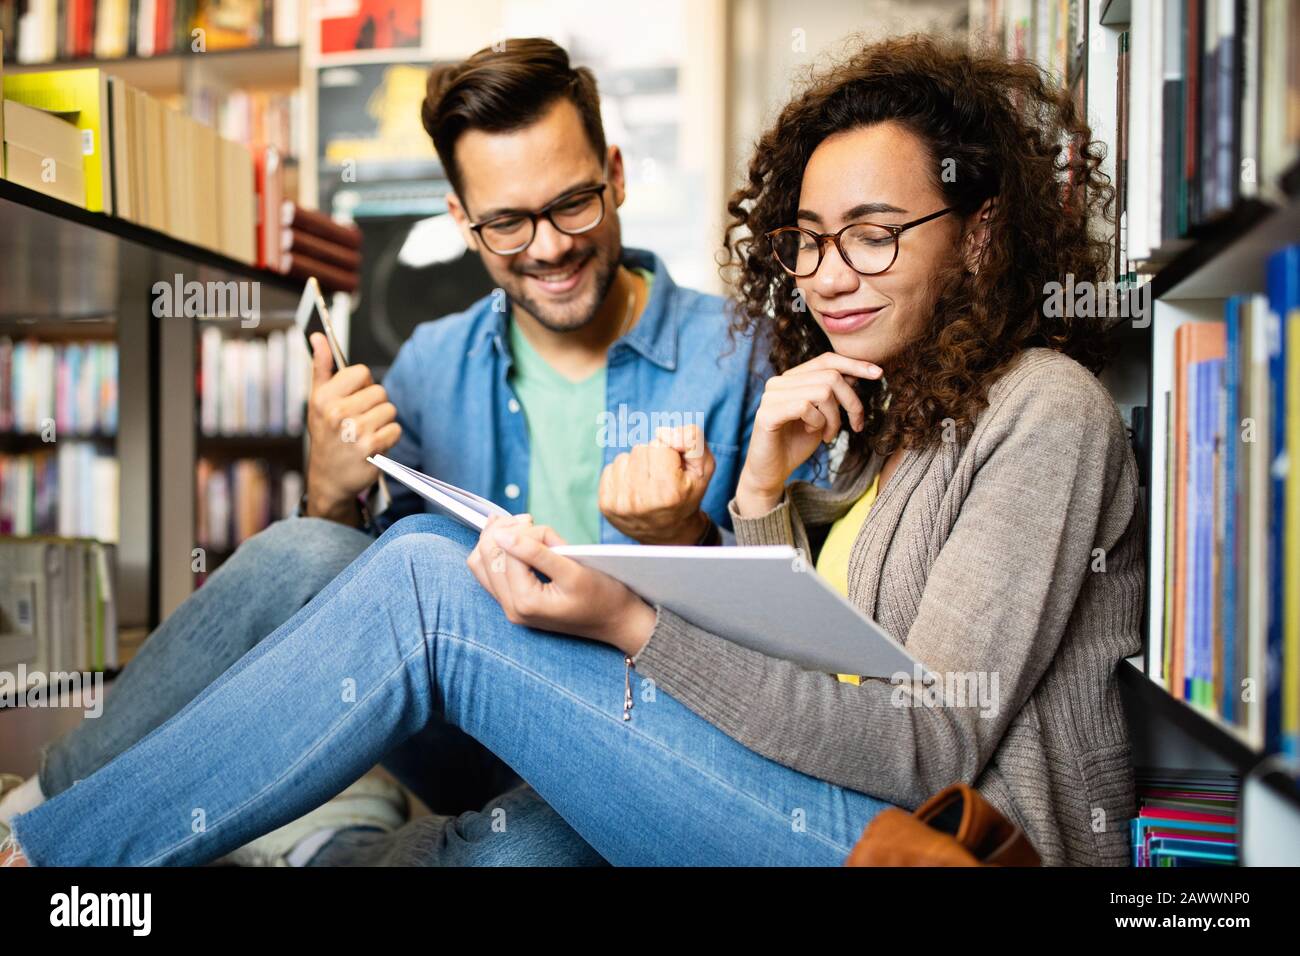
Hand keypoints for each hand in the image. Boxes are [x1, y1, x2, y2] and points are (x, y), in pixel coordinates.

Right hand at [304, 333, 401, 523]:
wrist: (329, 480)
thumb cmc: (326, 436)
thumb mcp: (317, 401)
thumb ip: (320, 367)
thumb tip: (318, 336)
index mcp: (323, 398)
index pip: (361, 372)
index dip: (361, 385)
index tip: (352, 399)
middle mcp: (337, 413)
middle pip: (379, 391)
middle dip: (374, 405)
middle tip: (359, 421)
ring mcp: (355, 431)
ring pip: (390, 410)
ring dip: (383, 422)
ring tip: (365, 434)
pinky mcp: (372, 448)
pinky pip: (395, 429)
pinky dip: (389, 438)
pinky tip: (373, 446)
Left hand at [466, 514, 656, 655]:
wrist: (618, 623)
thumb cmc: (604, 597)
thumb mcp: (573, 570)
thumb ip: (535, 551)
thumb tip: (502, 533)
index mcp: (525, 602)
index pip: (507, 551)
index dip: (527, 533)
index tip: (551, 532)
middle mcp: (511, 608)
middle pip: (485, 556)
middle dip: (505, 531)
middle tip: (530, 520)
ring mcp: (511, 608)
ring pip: (481, 564)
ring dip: (496, 540)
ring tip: (520, 527)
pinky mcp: (516, 604)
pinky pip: (491, 574)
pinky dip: (498, 553)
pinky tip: (513, 541)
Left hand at [599, 425, 715, 544]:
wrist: (669, 531)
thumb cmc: (687, 495)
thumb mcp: (704, 467)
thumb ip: (692, 440)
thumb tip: (662, 433)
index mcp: (668, 492)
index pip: (660, 444)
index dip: (670, 453)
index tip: (674, 471)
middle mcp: (641, 500)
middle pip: (640, 449)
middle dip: (652, 458)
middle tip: (661, 478)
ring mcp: (620, 504)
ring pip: (624, 458)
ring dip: (636, 466)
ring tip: (647, 484)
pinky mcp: (606, 505)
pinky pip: (610, 469)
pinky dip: (622, 475)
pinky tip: (633, 489)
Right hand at [734, 352, 881, 516]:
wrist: (772, 472)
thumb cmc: (796, 444)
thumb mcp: (823, 416)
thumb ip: (834, 395)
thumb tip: (856, 375)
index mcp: (792, 379)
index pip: (826, 360)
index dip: (854, 364)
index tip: (878, 373)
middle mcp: (779, 382)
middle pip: (831, 377)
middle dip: (851, 402)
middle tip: (855, 425)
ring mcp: (771, 396)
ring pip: (822, 392)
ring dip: (834, 418)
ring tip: (829, 434)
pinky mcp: (767, 413)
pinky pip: (805, 407)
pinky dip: (818, 422)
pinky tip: (811, 432)